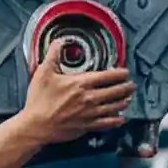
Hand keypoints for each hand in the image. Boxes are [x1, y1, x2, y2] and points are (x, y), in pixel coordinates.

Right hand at [17, 39, 134, 143]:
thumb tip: (59, 41)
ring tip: (128, 99)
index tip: (125, 72)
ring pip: (114, 107)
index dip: (119, 73)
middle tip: (132, 85)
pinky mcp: (87, 126)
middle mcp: (89, 98)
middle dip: (126, 87)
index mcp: (81, 83)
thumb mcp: (43, 72)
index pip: (107, 76)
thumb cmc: (39, 100)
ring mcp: (90, 113)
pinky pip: (107, 123)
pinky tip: (121, 118)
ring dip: (123, 102)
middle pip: (115, 91)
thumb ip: (53, 54)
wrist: (36, 125)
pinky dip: (116, 120)